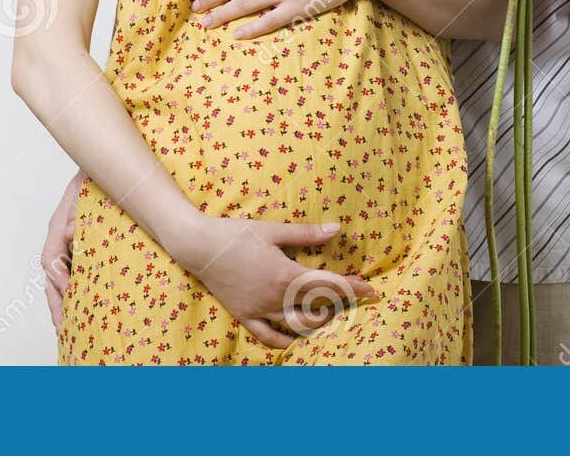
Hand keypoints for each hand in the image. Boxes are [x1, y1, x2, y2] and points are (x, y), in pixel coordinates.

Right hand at [41, 169, 85, 330]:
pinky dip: (76, 293)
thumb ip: (73, 214)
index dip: (59, 281)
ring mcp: (70, 245)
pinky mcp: (83, 248)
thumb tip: (68, 234)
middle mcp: (61, 239)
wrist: (106, 167)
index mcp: (57, 227)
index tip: (71, 296)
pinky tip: (85, 307)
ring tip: (70, 327)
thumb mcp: (81, 191)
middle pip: (51, 278)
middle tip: (64, 329)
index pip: (50, 261)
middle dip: (56, 305)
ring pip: (60, 279)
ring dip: (64, 303)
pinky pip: (76, 274)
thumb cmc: (92, 178)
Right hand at [167, 214, 379, 348]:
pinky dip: (284, 340)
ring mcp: (260, 310)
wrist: (198, 245)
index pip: (328, 285)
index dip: (352, 287)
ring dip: (318, 321)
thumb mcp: (272, 230)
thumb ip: (306, 234)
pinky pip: (268, 336)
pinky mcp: (245, 316)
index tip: (371, 288)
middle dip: (341, 302)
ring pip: (297, 324)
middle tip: (356, 295)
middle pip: (318, 306)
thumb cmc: (235, 233)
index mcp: (285, 275)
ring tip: (330, 312)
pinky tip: (296, 337)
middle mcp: (276, 297)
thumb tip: (337, 230)